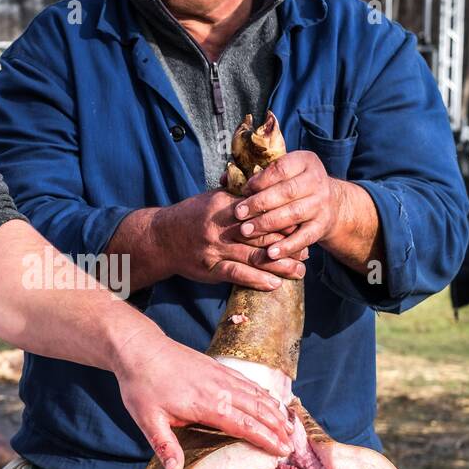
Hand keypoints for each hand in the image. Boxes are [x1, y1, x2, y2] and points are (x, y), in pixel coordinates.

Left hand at [111, 329, 292, 468]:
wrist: (139, 349)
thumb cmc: (142, 385)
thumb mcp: (148, 419)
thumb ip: (165, 445)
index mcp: (208, 405)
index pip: (245, 425)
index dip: (266, 439)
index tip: (281, 451)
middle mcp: (220, 389)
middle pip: (258, 409)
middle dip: (278, 427)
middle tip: (293, 443)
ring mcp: (220, 375)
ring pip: (256, 394)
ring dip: (275, 409)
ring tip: (289, 425)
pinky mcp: (217, 367)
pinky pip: (247, 381)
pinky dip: (263, 392)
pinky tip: (269, 398)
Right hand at [154, 190, 307, 290]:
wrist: (160, 238)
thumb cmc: (190, 216)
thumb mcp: (211, 198)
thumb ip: (237, 194)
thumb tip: (264, 184)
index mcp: (223, 205)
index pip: (260, 210)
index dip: (283, 218)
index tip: (301, 224)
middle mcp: (220, 227)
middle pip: (261, 235)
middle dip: (287, 244)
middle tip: (308, 250)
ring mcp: (214, 249)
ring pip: (253, 257)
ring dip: (279, 266)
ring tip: (300, 271)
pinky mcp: (209, 268)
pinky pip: (237, 274)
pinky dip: (257, 280)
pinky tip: (274, 284)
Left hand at [234, 150, 345, 259]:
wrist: (330, 203)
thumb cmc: (293, 186)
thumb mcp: (282, 174)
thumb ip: (256, 175)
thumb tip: (224, 179)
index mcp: (304, 161)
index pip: (281, 168)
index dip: (260, 180)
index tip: (243, 190)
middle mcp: (316, 181)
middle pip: (286, 192)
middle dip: (259, 203)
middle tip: (238, 214)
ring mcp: (321, 204)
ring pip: (293, 214)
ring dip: (267, 224)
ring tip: (246, 231)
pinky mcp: (322, 226)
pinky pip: (304, 237)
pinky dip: (287, 246)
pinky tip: (270, 253)